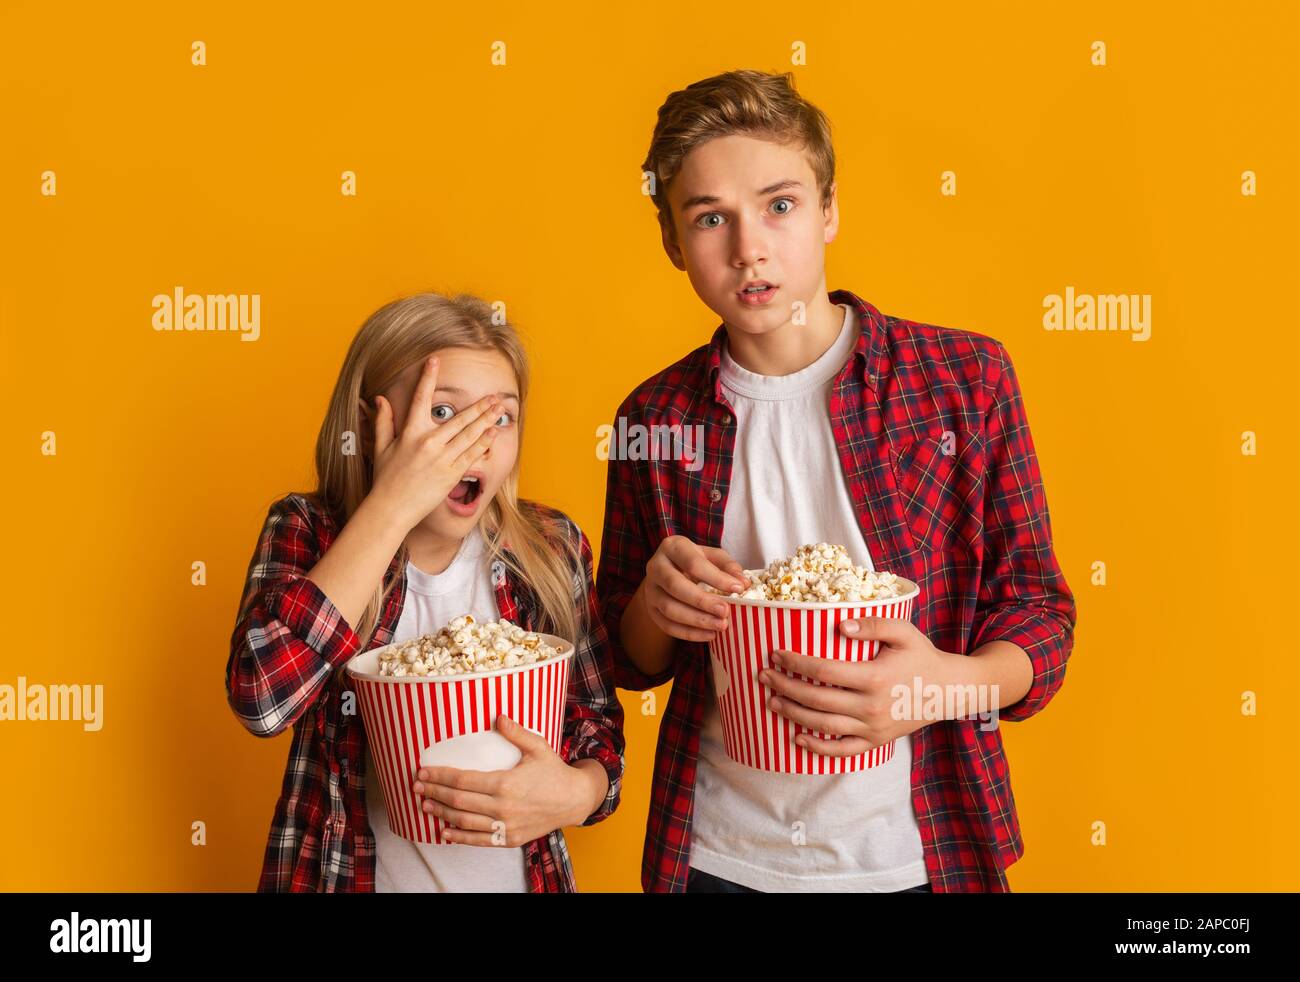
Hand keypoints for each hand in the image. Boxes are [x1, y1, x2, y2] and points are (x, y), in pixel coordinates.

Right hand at [365, 354, 502, 532]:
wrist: (392, 509)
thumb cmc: (385, 479)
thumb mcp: (382, 447)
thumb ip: (383, 421)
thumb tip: (380, 399)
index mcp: (411, 433)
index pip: (420, 398)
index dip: (428, 377)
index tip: (435, 360)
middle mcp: (429, 443)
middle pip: (459, 418)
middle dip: (478, 405)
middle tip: (493, 395)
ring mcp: (442, 459)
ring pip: (470, 434)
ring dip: (486, 420)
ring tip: (499, 409)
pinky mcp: (452, 474)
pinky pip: (472, 455)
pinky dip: (484, 442)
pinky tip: (493, 432)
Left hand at [411, 716, 605, 846]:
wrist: (574, 800)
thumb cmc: (554, 771)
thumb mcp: (538, 747)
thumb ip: (516, 733)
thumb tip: (497, 716)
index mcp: (506, 783)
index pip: (463, 780)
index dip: (440, 776)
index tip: (423, 771)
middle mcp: (503, 808)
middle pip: (458, 802)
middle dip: (433, 792)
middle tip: (415, 786)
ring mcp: (506, 826)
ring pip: (464, 822)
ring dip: (441, 814)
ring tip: (424, 805)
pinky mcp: (510, 839)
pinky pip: (479, 840)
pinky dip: (459, 837)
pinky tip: (444, 832)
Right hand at [639, 536, 749, 641]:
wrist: (668, 572)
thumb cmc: (694, 561)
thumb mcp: (711, 556)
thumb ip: (728, 566)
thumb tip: (743, 583)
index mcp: (672, 547)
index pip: (693, 563)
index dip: (716, 578)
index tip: (737, 589)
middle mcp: (655, 566)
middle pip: (676, 586)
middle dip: (703, 601)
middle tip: (725, 611)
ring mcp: (650, 589)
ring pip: (669, 608)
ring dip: (697, 620)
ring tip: (720, 625)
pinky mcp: (650, 610)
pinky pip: (667, 625)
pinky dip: (689, 633)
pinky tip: (709, 635)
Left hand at [757, 615, 962, 755]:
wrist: (948, 690)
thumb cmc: (921, 656)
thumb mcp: (903, 632)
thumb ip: (872, 625)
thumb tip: (839, 625)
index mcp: (874, 677)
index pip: (823, 670)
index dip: (795, 662)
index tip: (776, 653)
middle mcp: (870, 707)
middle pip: (816, 699)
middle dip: (785, 687)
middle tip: (764, 676)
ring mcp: (872, 728)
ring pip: (823, 726)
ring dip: (793, 715)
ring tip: (771, 702)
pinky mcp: (876, 742)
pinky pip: (842, 751)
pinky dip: (817, 748)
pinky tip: (797, 738)